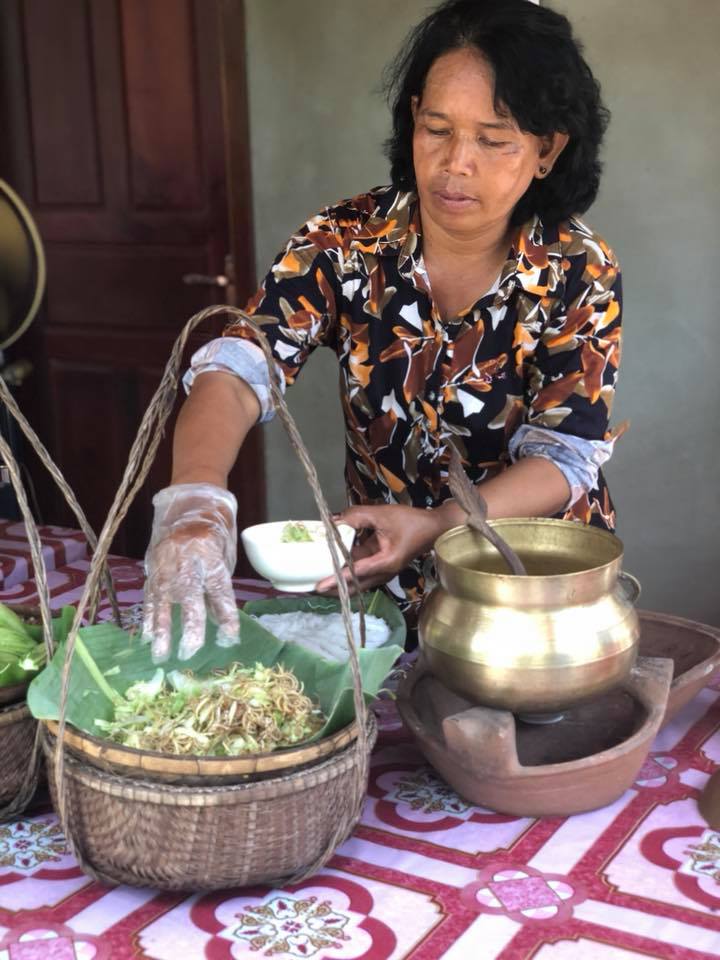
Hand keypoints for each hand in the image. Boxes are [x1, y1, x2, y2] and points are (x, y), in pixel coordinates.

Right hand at [142, 483, 239, 662]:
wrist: (189, 501)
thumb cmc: (214, 531)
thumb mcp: (224, 556)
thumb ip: (219, 587)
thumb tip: (217, 621)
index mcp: (212, 555)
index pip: (221, 592)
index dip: (226, 616)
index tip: (229, 639)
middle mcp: (188, 561)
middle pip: (190, 599)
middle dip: (190, 628)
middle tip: (189, 653)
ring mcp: (167, 564)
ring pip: (163, 601)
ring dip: (161, 631)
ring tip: (160, 655)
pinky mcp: (153, 567)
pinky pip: (150, 595)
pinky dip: (148, 617)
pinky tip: (147, 637)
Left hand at [315, 504, 447, 594]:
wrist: (435, 528)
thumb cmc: (411, 522)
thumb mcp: (383, 515)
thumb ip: (357, 517)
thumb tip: (334, 521)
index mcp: (385, 562)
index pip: (356, 572)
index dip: (336, 578)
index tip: (318, 586)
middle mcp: (383, 572)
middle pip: (353, 586)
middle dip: (333, 589)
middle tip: (309, 590)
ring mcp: (383, 572)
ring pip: (356, 582)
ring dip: (338, 582)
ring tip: (316, 583)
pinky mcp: (382, 567)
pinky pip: (361, 573)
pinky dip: (347, 572)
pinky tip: (333, 567)